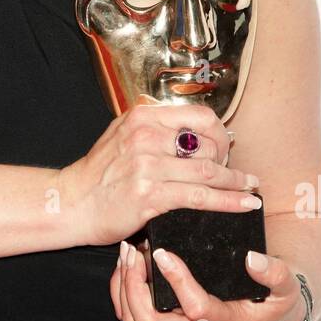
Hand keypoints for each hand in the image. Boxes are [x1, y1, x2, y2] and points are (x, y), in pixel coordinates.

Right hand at [57, 95, 258, 247]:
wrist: (70, 202)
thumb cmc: (99, 174)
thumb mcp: (122, 134)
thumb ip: (155, 129)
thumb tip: (194, 133)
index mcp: (143, 116)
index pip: (200, 115)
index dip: (221, 133)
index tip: (227, 148)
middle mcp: (146, 135)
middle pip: (208, 143)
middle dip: (229, 161)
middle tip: (235, 175)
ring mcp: (148, 165)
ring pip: (208, 170)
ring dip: (236, 182)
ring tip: (251, 189)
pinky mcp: (150, 195)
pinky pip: (200, 196)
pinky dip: (228, 201)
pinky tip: (244, 204)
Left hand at [110, 240, 303, 320]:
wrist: (268, 319)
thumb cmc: (275, 301)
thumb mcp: (286, 287)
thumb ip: (275, 274)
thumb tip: (253, 259)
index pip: (196, 307)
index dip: (176, 281)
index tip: (163, 252)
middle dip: (134, 287)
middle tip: (133, 253)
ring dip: (125, 289)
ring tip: (128, 254)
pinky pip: (136, 316)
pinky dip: (124, 292)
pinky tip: (128, 266)